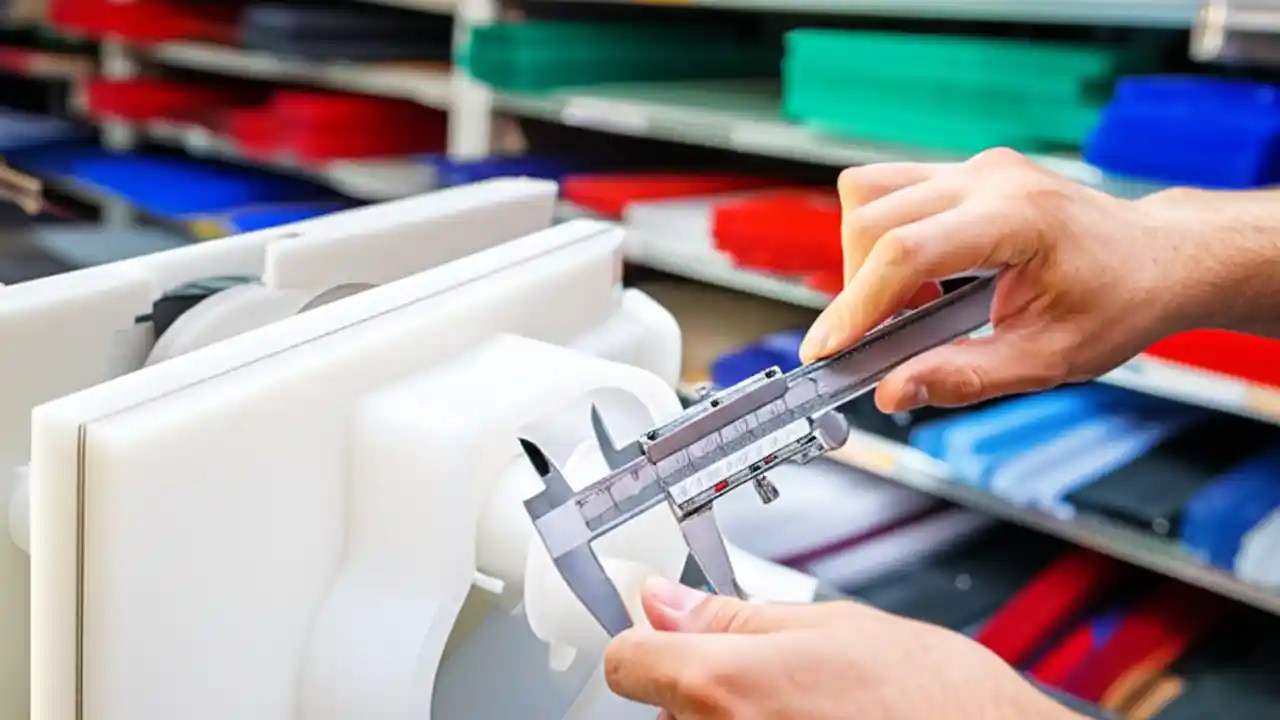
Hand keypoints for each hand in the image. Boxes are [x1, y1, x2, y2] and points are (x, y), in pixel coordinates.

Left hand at [604, 577, 1084, 719]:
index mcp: (727, 688)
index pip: (628, 661)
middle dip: (705, 689)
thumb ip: (733, 617)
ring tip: (811, 714)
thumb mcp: (833, 625)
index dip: (650, 641)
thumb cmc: (937, 701)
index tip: (666, 638)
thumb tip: (665, 602)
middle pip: (664, 709)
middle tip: (778, 683)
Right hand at [800, 148, 1207, 412]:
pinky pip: (891, 193)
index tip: (829, 349)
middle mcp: (988, 178)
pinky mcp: (964, 174)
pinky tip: (917, 282)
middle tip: (874, 340)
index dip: (856, 302)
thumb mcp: (1049, 358)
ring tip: (901, 305)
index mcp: (1017, 216)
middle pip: (871, 216)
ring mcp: (975, 169)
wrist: (1158, 255)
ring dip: (863, 255)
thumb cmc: (1119, 300)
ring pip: (869, 193)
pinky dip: (883, 241)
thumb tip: (894, 389)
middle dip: (856, 286)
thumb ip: (966, 376)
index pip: (905, 249)